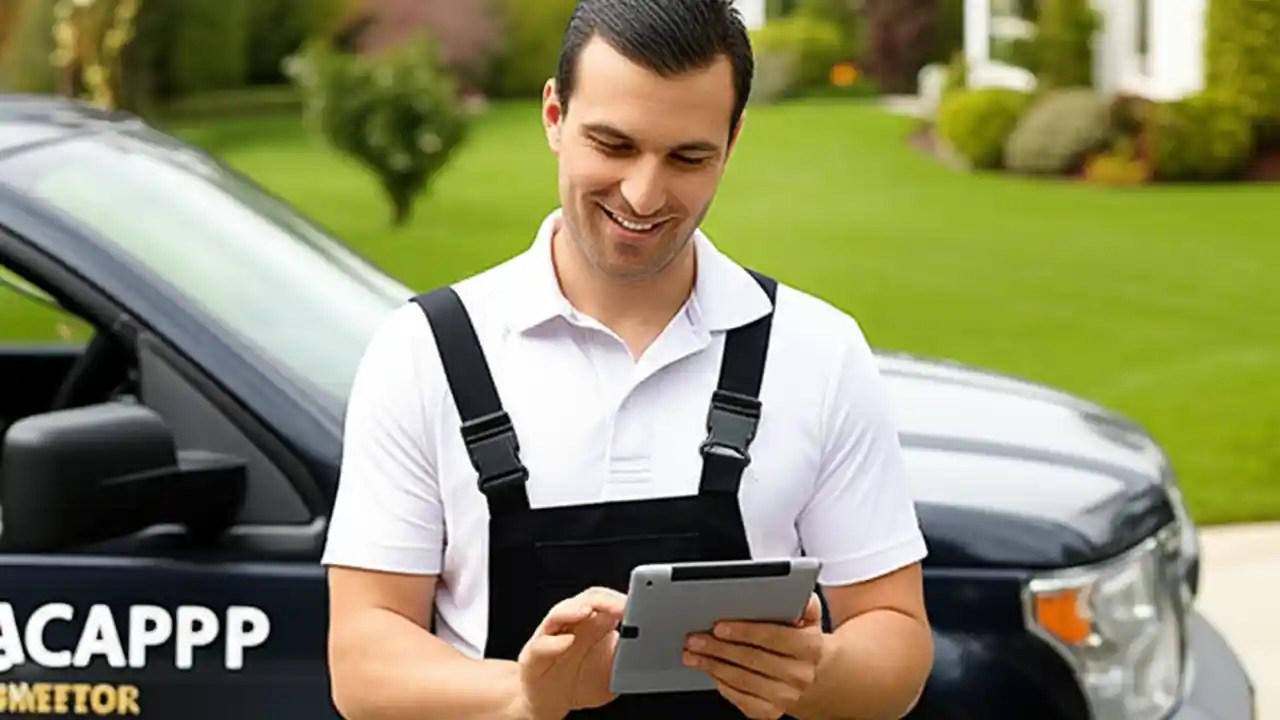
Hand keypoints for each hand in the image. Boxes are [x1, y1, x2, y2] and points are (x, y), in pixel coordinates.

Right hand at [515, 587, 627, 719]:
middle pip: (586, 601)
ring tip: (588, 611)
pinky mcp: (533, 656)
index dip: (621, 599)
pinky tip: (567, 642)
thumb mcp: (613, 673)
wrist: (551, 703)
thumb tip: (644, 651)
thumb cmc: (582, 682)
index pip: (608, 601)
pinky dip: (554, 642)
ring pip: (559, 613)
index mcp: (594, 624)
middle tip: (622, 606)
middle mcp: (572, 625)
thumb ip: (625, 659)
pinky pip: (542, 644)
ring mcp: (551, 637)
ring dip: (574, 610)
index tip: (639, 602)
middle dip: (605, 600)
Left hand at [683, 593, 825, 719]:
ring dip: (713, 666)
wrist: (813, 674)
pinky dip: (721, 684)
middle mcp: (799, 674)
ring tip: (692, 653)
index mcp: (809, 647)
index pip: (774, 637)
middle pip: (752, 659)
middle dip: (719, 648)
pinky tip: (709, 670)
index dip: (744, 631)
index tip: (720, 626)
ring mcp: (785, 696)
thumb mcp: (809, 616)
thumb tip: (790, 588)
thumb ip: (802, 599)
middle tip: (695, 638)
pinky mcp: (770, 711)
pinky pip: (741, 699)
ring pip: (743, 681)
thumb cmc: (802, 640)